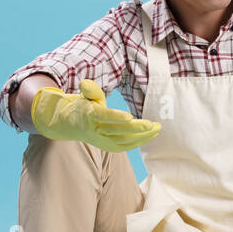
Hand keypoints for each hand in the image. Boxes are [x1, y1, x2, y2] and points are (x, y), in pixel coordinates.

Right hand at [30, 79, 161, 151]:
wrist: (75, 125)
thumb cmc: (86, 106)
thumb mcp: (86, 95)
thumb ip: (90, 89)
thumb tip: (84, 83)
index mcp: (89, 115)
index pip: (103, 116)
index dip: (115, 117)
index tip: (129, 116)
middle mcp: (96, 131)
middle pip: (117, 131)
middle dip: (136, 128)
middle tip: (152, 124)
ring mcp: (103, 141)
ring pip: (125, 141)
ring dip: (142, 136)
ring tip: (157, 128)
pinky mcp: (110, 147)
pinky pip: (127, 146)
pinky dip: (140, 141)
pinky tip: (152, 134)